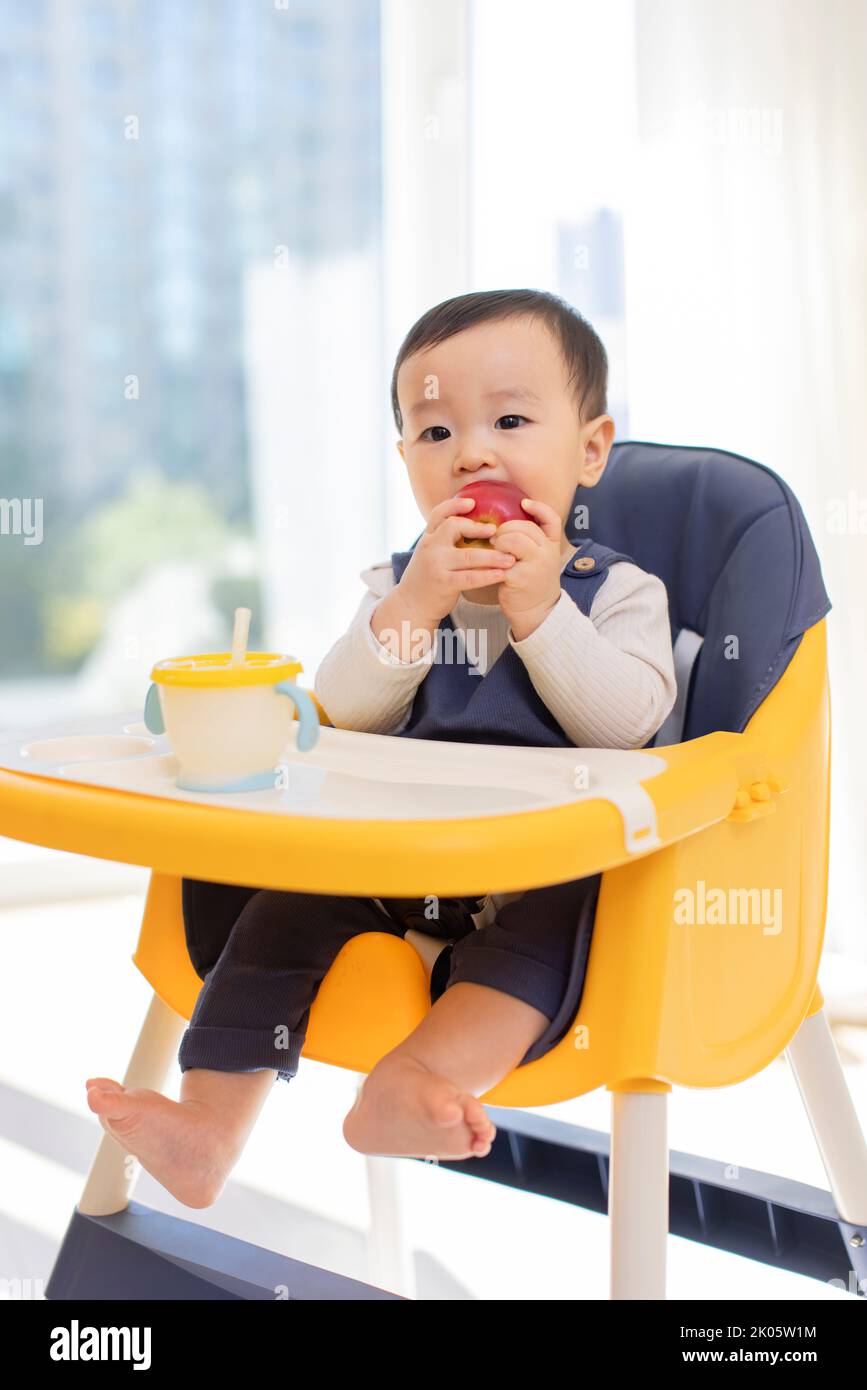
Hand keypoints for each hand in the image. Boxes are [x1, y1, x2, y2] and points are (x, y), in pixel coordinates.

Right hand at [397, 494, 517, 625]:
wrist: (411, 605)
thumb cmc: (427, 578)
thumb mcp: (429, 554)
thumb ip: (443, 540)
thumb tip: (470, 526)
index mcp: (428, 538)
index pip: (439, 513)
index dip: (455, 505)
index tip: (473, 502)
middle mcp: (430, 547)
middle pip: (454, 527)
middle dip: (477, 527)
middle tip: (497, 531)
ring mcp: (436, 565)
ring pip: (469, 555)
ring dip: (493, 556)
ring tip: (510, 558)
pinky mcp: (443, 583)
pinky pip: (470, 577)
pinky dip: (487, 575)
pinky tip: (501, 575)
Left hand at [488, 498, 564, 640]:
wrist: (537, 612)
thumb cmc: (533, 581)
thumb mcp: (541, 558)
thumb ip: (532, 540)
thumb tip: (508, 521)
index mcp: (552, 546)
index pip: (551, 519)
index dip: (538, 508)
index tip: (523, 502)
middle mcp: (546, 553)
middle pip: (524, 527)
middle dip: (505, 529)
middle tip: (495, 538)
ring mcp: (535, 566)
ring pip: (513, 540)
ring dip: (498, 542)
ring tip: (493, 550)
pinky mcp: (520, 578)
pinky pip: (500, 562)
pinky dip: (491, 561)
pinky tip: (487, 564)